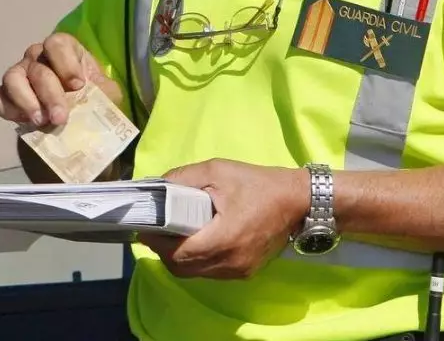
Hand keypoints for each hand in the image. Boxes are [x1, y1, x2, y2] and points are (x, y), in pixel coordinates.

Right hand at [0, 32, 120, 126]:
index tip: (78, 85)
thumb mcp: (107, 95)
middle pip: (38, 68)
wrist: (75, 123)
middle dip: (50, 94)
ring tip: (40, 121)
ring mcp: (19, 75)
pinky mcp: (5, 96)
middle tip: (60, 118)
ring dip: (26, 101)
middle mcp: (38, 57)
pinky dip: (7, 109)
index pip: (57, 43)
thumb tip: (98, 99)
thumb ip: (104, 93)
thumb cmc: (92, 101)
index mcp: (64, 50)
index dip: (66, 63)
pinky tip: (23, 121)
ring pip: (12, 78)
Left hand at [137, 159, 307, 279]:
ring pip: (195, 273)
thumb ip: (183, 178)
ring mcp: (239, 271)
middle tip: (156, 230)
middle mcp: (231, 262)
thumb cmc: (258, 184)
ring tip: (173, 234)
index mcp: (224, 238)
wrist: (299, 201)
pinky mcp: (245, 273)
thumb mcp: (217, 171)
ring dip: (179, 258)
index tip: (145, 227)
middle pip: (182, 268)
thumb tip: (156, 187)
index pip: (178, 254)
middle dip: (163, 251)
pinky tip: (195, 241)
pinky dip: (197, 261)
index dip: (156, 242)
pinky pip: (210, 272)